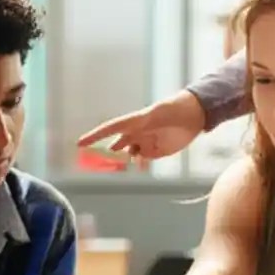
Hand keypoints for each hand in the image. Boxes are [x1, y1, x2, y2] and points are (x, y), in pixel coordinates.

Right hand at [77, 90, 205, 160]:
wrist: (194, 113)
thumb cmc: (175, 108)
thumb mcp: (160, 112)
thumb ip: (147, 120)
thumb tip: (136, 127)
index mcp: (135, 121)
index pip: (110, 129)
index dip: (94, 135)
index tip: (80, 143)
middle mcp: (137, 133)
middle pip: (116, 143)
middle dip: (104, 151)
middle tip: (92, 160)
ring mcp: (146, 142)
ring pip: (128, 154)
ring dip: (123, 160)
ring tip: (119, 165)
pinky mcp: (157, 151)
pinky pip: (143, 160)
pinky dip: (139, 165)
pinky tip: (140, 167)